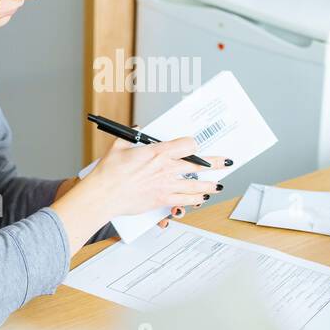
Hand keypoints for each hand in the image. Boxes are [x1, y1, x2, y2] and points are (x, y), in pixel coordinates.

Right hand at [49, 137, 227, 256]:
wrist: (103, 195)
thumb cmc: (108, 172)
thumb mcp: (119, 146)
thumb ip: (132, 136)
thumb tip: (138, 129)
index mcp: (157, 152)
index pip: (187, 145)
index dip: (194, 145)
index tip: (195, 146)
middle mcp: (165, 168)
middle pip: (198, 165)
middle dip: (215, 163)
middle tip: (226, 162)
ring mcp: (166, 186)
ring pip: (195, 185)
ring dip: (209, 184)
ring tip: (218, 184)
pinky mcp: (161, 200)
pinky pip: (184, 200)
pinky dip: (195, 200)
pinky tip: (201, 198)